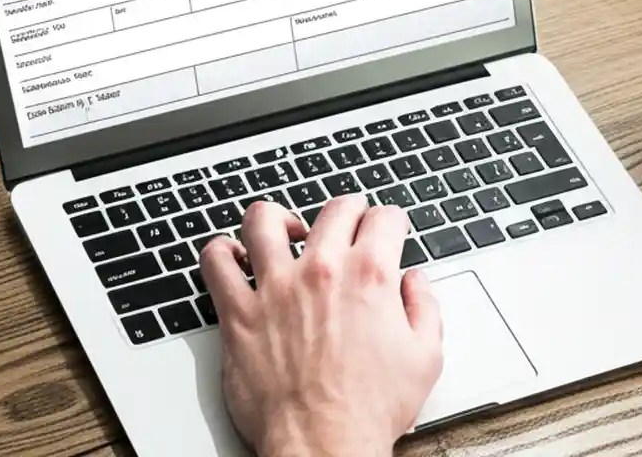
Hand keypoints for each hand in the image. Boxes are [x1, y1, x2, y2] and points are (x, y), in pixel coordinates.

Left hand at [200, 196, 443, 456]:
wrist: (323, 444)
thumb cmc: (369, 409)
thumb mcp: (426, 357)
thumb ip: (425, 308)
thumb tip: (415, 283)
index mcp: (370, 276)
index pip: (383, 218)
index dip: (390, 221)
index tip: (388, 228)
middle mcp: (322, 271)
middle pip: (334, 209)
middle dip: (349, 208)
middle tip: (349, 220)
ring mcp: (275, 288)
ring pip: (265, 220)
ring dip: (280, 218)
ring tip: (287, 228)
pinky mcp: (238, 313)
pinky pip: (216, 262)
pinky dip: (222, 251)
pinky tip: (234, 255)